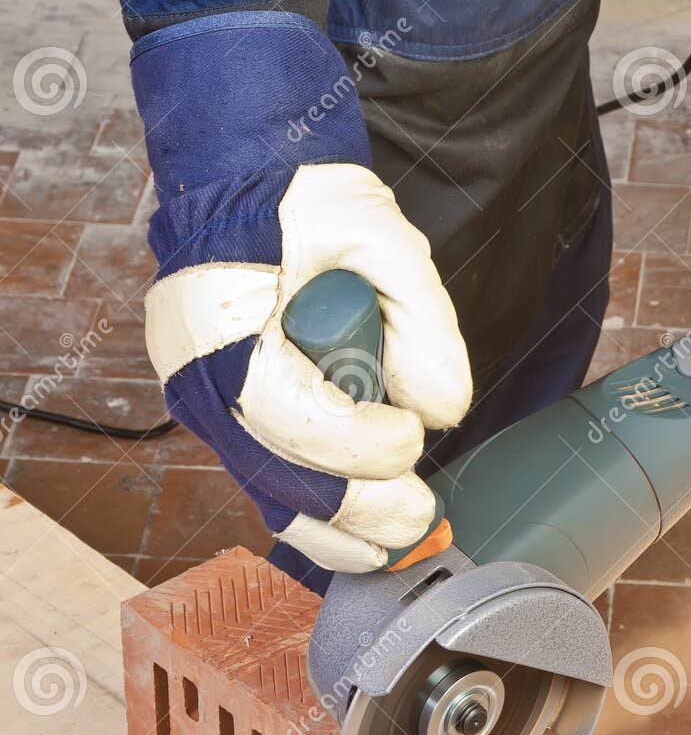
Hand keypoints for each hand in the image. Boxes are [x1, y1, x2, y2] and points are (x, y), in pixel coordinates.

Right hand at [132, 13, 470, 575]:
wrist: (249, 189)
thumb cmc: (302, 205)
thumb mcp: (379, 233)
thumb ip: (422, 318)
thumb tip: (446, 410)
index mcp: (216, 324)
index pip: (284, 412)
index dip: (353, 442)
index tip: (412, 433)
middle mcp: (200, 380)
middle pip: (277, 474)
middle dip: (358, 505)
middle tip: (423, 512)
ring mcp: (214, 410)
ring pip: (274, 496)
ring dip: (345, 531)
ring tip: (410, 538)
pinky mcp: (241, 427)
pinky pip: (277, 491)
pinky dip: (326, 525)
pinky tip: (374, 545)